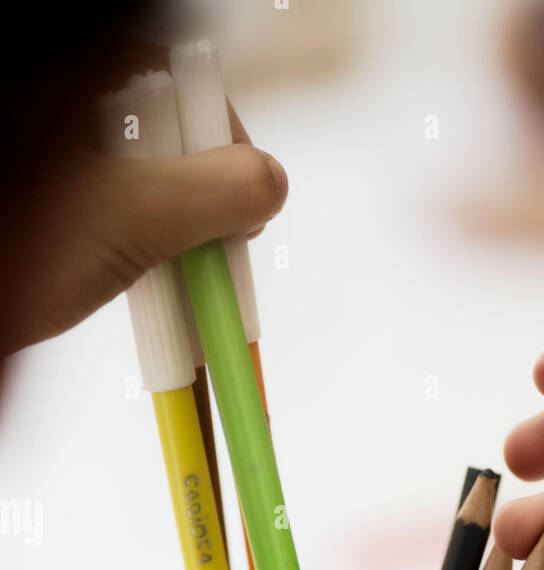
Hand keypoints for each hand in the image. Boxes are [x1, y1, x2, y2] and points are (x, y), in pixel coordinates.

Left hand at [4, 53, 286, 355]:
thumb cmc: (26, 249)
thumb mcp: (140, 215)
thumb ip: (219, 191)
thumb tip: (271, 182)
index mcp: (78, 83)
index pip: (172, 73)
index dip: (218, 127)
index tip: (241, 186)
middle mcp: (64, 110)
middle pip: (161, 125)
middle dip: (203, 182)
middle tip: (220, 235)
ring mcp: (53, 160)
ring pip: (140, 173)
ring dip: (177, 219)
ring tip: (186, 265)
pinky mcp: (50, 208)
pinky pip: (114, 207)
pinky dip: (143, 239)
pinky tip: (150, 275)